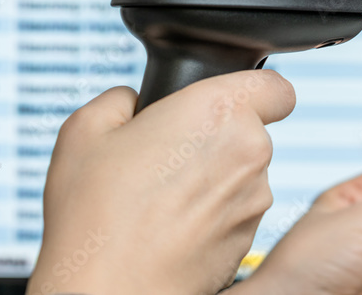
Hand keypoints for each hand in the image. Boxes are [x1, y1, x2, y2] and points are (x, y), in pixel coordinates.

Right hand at [26, 69, 295, 294]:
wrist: (108, 290)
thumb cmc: (95, 216)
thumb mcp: (85, 130)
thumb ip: (122, 98)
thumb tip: (135, 101)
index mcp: (219, 111)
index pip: (276, 86)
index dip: (255, 91)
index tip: (229, 102)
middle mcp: (250, 150)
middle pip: (250, 130)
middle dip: (216, 137)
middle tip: (166, 156)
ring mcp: (255, 196)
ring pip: (244, 171)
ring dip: (214, 177)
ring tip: (161, 196)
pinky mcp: (251, 235)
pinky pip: (238, 209)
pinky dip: (214, 212)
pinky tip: (172, 225)